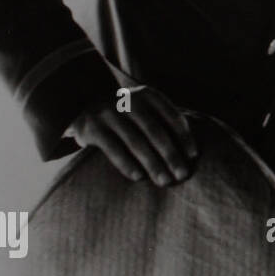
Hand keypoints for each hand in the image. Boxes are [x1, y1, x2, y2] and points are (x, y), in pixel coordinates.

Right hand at [69, 86, 197, 186]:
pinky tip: (139, 177)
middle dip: (171, 155)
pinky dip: (127, 164)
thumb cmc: (125, 114)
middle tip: (182, 174)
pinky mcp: (93, 128)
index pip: (172, 116)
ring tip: (164, 181)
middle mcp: (130, 101)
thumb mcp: (144, 107)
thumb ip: (163, 120)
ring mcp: (110, 114)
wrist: (81, 105)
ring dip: (152, 164)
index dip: (184, 136)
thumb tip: (190, 151)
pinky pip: (113, 149)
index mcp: (148, 95)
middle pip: (156, 132)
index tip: (193, 155)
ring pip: (136, 142)